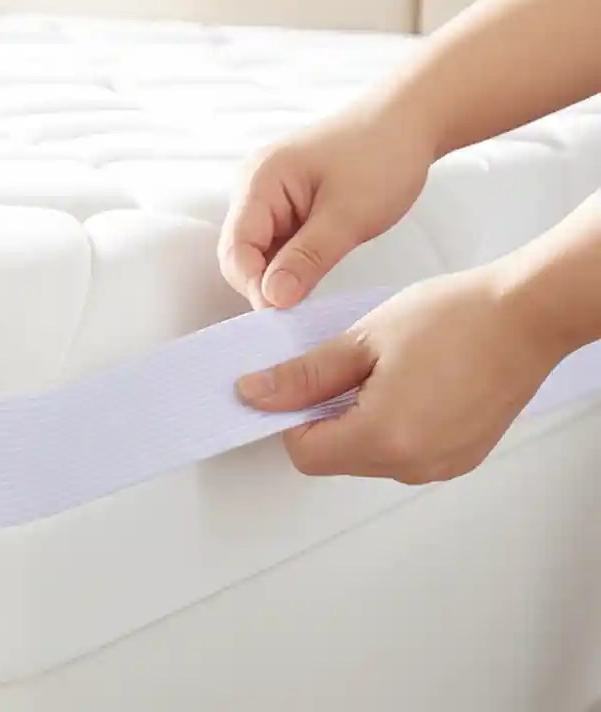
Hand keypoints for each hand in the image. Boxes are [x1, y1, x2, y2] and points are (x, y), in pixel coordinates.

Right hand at [219, 105, 434, 309]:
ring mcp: (265, 196)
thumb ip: (307, 258)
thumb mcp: (349, 215)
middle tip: (301, 312)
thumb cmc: (382, 157)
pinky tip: (313, 273)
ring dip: (278, 276)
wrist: (407, 120)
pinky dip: (289, 265)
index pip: (236, 248)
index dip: (254, 286)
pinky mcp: (282, 205)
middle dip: (263, 285)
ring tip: (312, 293)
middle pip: (239, 254)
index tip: (286, 315)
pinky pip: (273, 244)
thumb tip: (271, 300)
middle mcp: (252, 187)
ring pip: (256, 253)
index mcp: (260, 181)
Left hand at [234, 268, 568, 484]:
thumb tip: (254, 394)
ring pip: (367, 457)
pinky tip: (411, 384)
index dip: (292, 417)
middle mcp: (414, 465)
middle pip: (335, 459)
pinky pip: (403, 454)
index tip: (298, 384)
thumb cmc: (455, 317)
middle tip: (347, 367)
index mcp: (384, 437)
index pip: (304, 453)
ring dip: (358, 422)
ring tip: (386, 371)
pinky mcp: (460, 458)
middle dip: (325, 418)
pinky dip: (392, 426)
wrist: (527, 314)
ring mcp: (441, 466)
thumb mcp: (362, 339)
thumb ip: (303, 376)